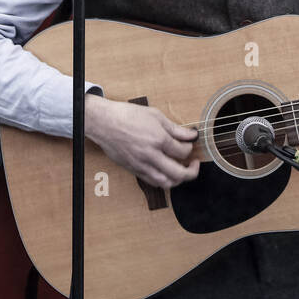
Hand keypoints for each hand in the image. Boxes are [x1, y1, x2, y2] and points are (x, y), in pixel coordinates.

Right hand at [85, 95, 199, 188]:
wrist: (104, 123)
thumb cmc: (127, 115)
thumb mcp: (155, 116)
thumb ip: (175, 129)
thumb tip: (191, 135)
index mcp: (158, 139)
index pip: (183, 152)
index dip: (190, 148)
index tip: (190, 143)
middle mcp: (151, 156)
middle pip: (179, 174)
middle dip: (192, 172)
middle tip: (194, 165)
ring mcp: (141, 165)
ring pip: (166, 183)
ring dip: (178, 180)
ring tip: (182, 171)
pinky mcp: (134, 170)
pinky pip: (153, 182)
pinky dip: (163, 180)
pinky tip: (166, 172)